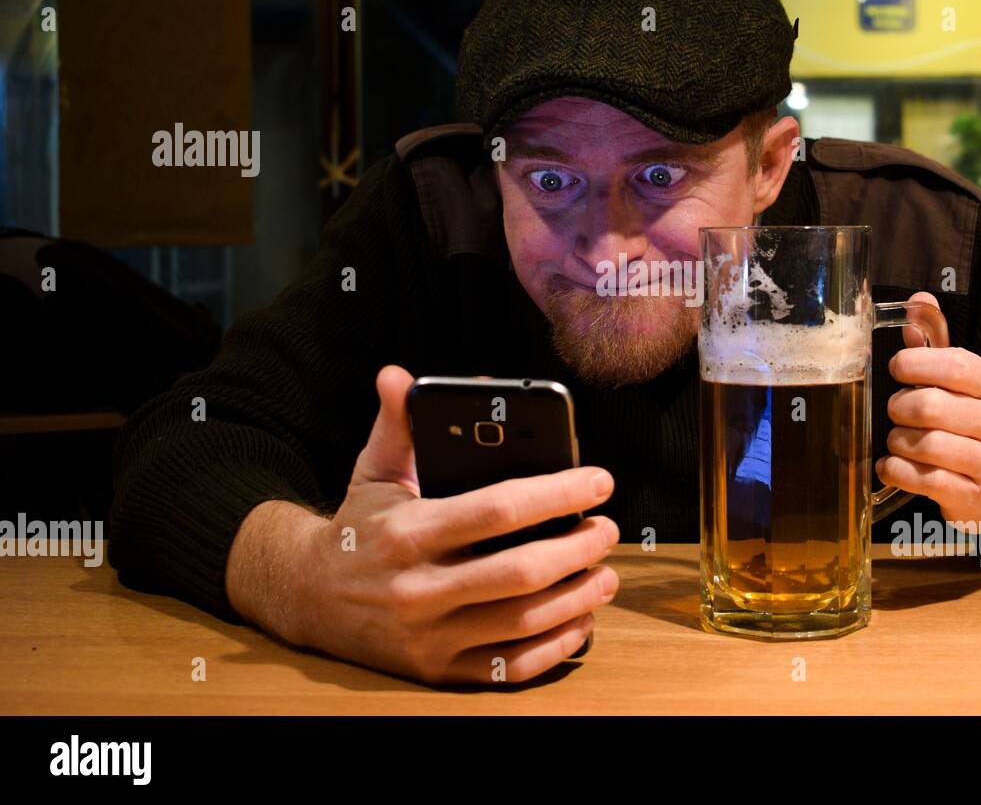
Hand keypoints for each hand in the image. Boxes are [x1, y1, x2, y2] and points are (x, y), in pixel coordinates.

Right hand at [290, 364, 619, 684]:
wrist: (307, 598)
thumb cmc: (359, 528)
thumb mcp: (373, 473)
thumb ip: (397, 425)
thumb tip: (398, 375)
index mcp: (408, 531)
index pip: (498, 509)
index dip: (557, 494)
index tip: (598, 481)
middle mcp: (418, 588)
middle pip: (520, 571)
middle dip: (579, 548)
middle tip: (607, 529)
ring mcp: (429, 635)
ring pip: (523, 622)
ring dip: (578, 597)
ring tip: (606, 573)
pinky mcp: (438, 670)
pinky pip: (511, 667)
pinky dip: (555, 646)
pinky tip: (579, 620)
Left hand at [875, 293, 980, 533]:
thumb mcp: (970, 384)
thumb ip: (938, 347)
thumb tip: (915, 303)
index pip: (957, 366)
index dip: (916, 364)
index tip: (897, 368)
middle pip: (931, 408)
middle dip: (900, 407)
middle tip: (897, 410)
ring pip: (924, 445)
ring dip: (897, 440)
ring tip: (899, 439)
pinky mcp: (973, 498)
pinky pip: (920, 480)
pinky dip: (894, 470)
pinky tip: (892, 465)